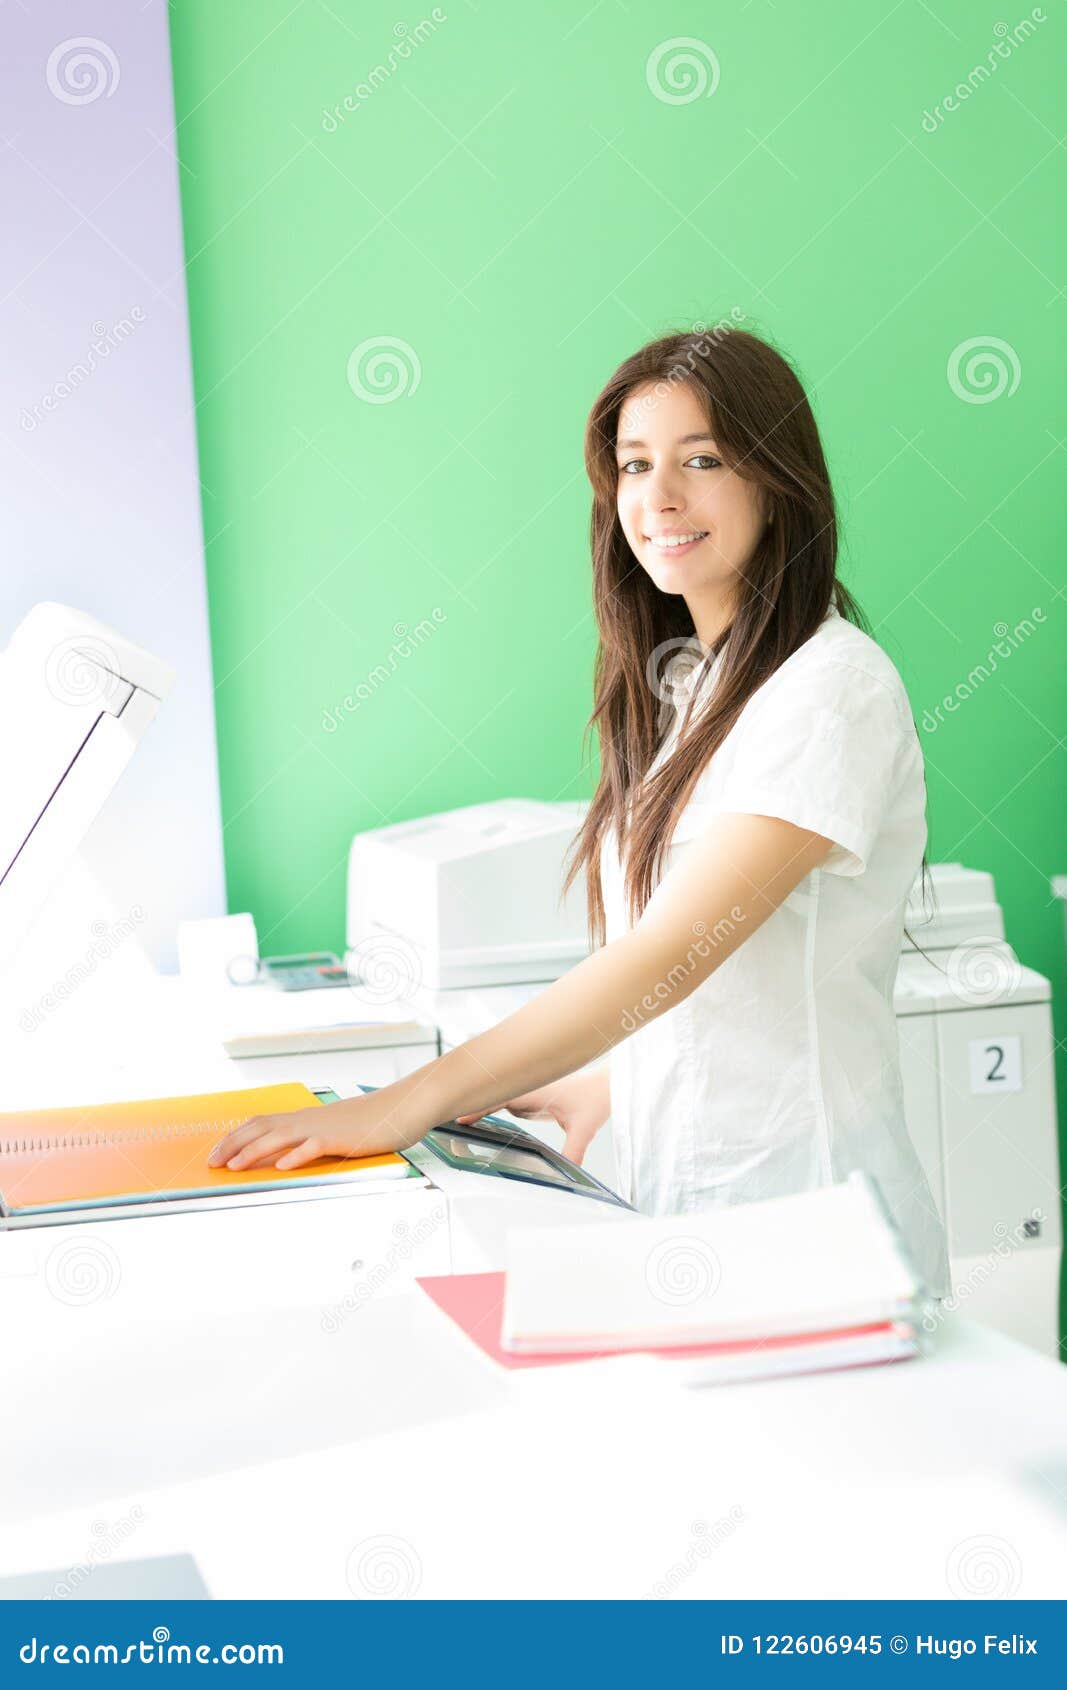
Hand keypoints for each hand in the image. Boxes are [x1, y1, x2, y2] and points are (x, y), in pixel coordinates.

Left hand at [206, 1091, 411, 1171]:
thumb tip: (282, 1156)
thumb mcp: (330, 1129)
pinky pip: (315, 1146)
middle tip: (212, 1163)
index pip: (259, 1123)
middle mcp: (306, 1120)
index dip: (234, 1137)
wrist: (397, 1108)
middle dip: (233, 1145)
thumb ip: (306, 1139)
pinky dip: (297, 1156)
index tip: (215, 1152)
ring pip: (281, 1137)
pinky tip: (283, 1166)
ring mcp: (322, 1128)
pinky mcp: (341, 1139)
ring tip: (235, 1166)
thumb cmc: (366, 1123)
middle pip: (262, 1128)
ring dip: (255, 1151)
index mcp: (302, 1118)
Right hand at [455, 1064, 610, 1165]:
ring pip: (490, 1095)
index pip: (497, 1095)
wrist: (603, 1086)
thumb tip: (570, 1174)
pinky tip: (471, 1119)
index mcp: (533, 1090)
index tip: (456, 1115)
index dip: (476, 1105)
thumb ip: (574, 1151)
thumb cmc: (594, 1101)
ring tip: (448, 1118)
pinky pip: (497, 1099)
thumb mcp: (584, 1128)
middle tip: (440, 1115)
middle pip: (487, 1093)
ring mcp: (523, 1091)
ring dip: (472, 1103)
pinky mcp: (525, 1097)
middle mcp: (524, 1087)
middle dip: (465, 1102)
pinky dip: (483, 1107)